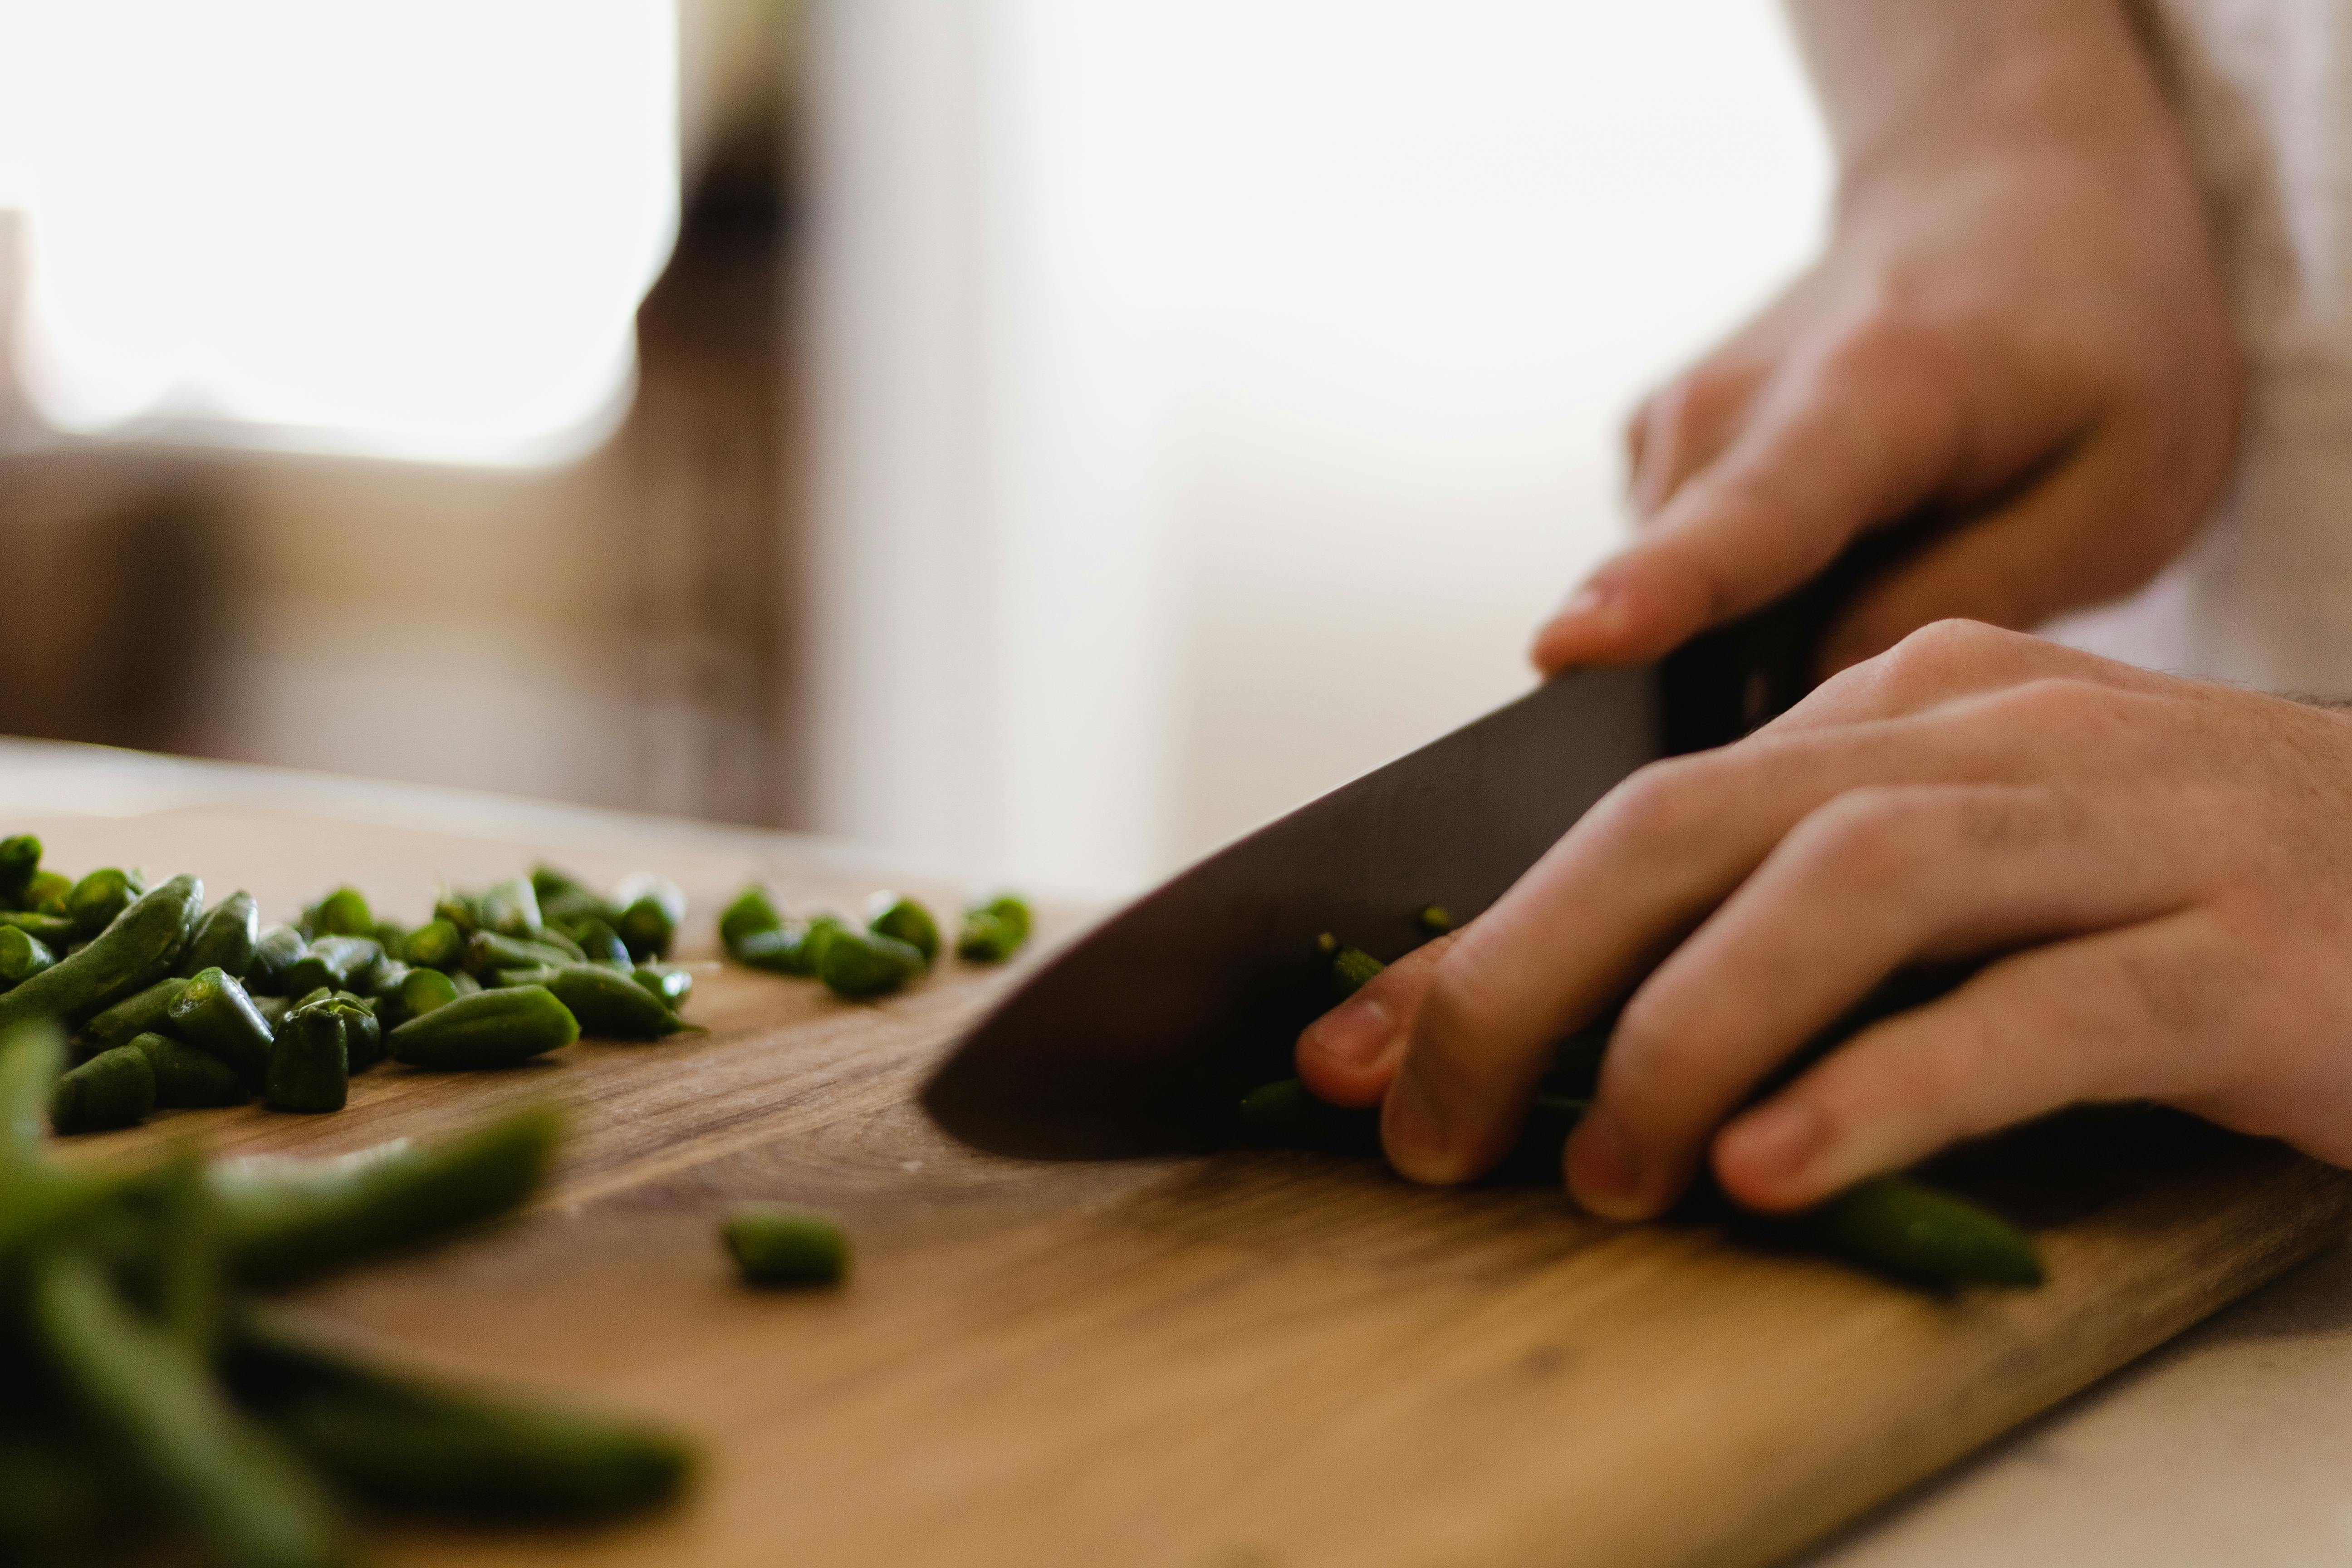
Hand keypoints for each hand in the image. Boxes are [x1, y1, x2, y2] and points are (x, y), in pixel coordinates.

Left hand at [1296, 622, 2351, 1214]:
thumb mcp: (1956, 880)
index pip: (1644, 808)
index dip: (1488, 934)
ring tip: (1604, 1173)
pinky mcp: (2240, 957)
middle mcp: (1997, 737)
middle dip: (1526, 972)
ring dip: (1687, 1035)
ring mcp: (2125, 832)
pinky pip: (2033, 1014)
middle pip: (1699, 823)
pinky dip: (1883, 1091)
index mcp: (1909, 706)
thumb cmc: (2176, 899)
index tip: (1357, 1052)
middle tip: (1424, 1120)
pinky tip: (1775, 1170)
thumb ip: (1779, 913)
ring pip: (1852, 889)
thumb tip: (1559, 1018)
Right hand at [1531, 7, 2239, 677]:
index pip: (1748, 516)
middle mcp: (1732, 401)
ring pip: (1678, 603)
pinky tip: (1839, 541)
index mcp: (1874, 392)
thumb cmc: (2095, 351)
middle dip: (1733, 693)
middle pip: (1684, 600)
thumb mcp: (2120, 489)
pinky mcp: (1646, 449)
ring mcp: (1671, 422)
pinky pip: (1676, 576)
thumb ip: (1979, 596)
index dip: (1657, 594)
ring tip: (1889, 571)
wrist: (2007, 192)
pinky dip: (1746, 596)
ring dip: (1761, 641)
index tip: (1565, 650)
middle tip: (1874, 689)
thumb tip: (1815, 698)